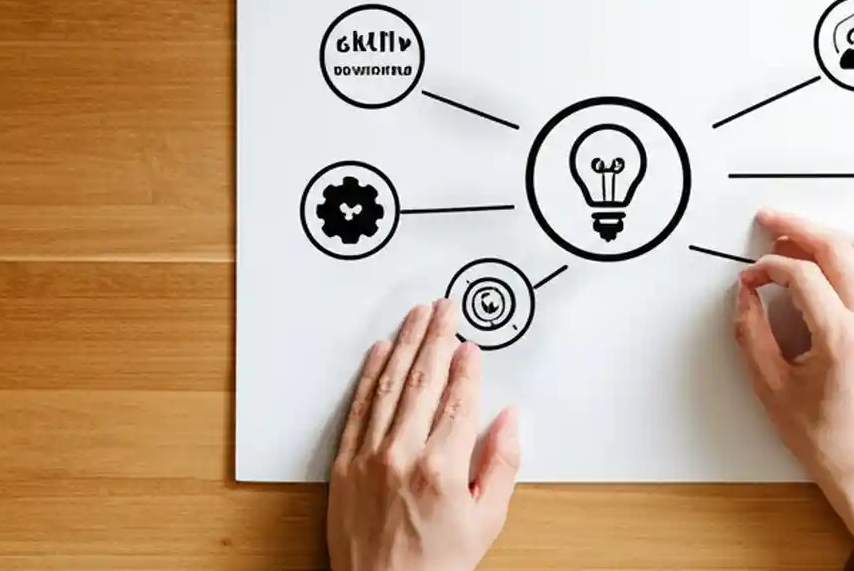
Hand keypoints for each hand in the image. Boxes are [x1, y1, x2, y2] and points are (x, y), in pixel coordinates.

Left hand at [328, 300, 520, 570]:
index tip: (472, 345)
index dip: (467, 366)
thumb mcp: (487, 520)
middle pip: (423, 380)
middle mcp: (402, 456)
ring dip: (404, 344)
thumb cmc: (435, 565)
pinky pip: (358, 408)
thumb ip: (501, 464)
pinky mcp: (344, 465)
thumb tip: (508, 419)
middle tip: (444, 309)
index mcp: (442, 468)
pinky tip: (378, 352)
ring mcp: (368, 458)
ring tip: (416, 316)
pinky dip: (369, 375)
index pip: (458, 399)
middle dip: (436, 337)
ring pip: (389, 386)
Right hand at [735, 209, 853, 490]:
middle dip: (798, 228)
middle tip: (769, 220)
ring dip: (827, 235)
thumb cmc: (822, 435)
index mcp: (841, 338)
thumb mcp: (770, 386)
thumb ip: (751, 332)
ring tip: (795, 233)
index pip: (802, 275)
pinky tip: (828, 254)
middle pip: (838, 249)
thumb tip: (746, 292)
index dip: (768, 267)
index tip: (749, 278)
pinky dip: (851, 252)